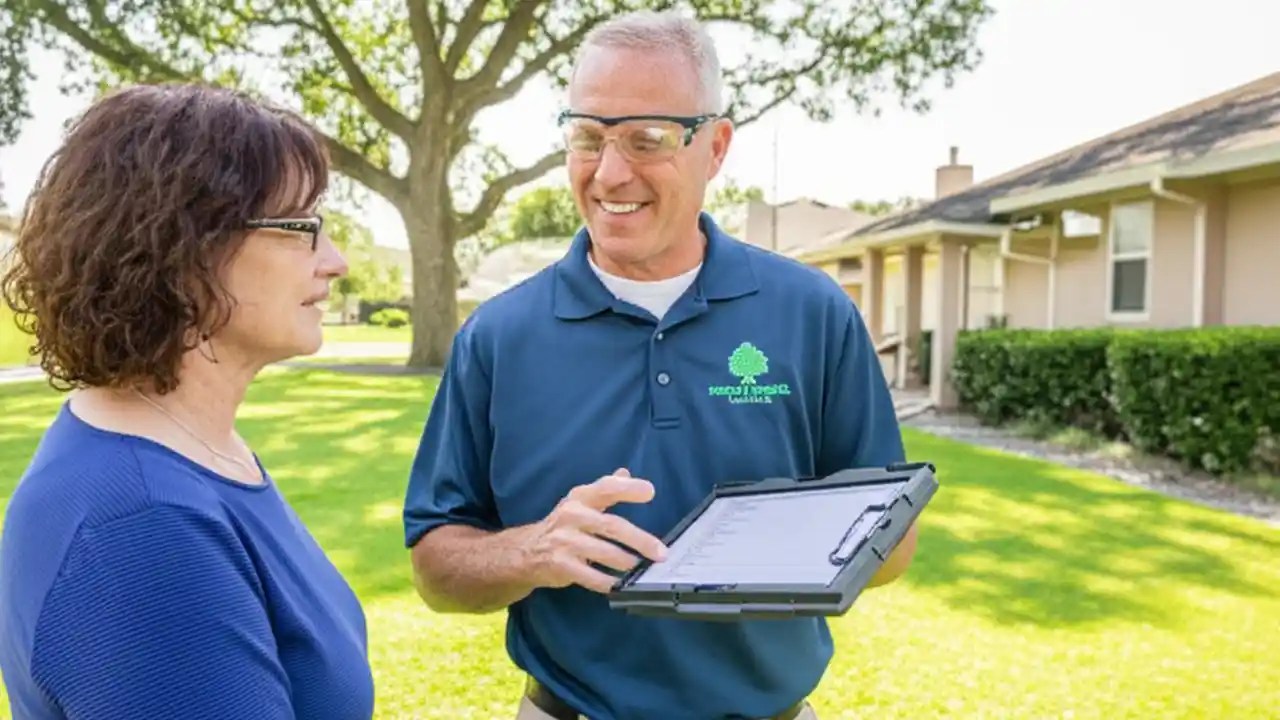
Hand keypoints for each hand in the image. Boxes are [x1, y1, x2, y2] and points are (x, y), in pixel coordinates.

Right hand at [526, 469, 667, 593]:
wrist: (525, 551)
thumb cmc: (563, 525)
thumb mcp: (580, 502)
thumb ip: (605, 489)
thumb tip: (626, 472)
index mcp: (580, 497)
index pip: (606, 487)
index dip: (627, 488)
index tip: (650, 492)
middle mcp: (572, 516)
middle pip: (612, 526)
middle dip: (640, 540)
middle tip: (661, 552)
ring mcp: (564, 541)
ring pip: (604, 552)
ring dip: (627, 562)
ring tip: (643, 569)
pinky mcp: (560, 565)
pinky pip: (590, 576)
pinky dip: (608, 582)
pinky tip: (621, 585)